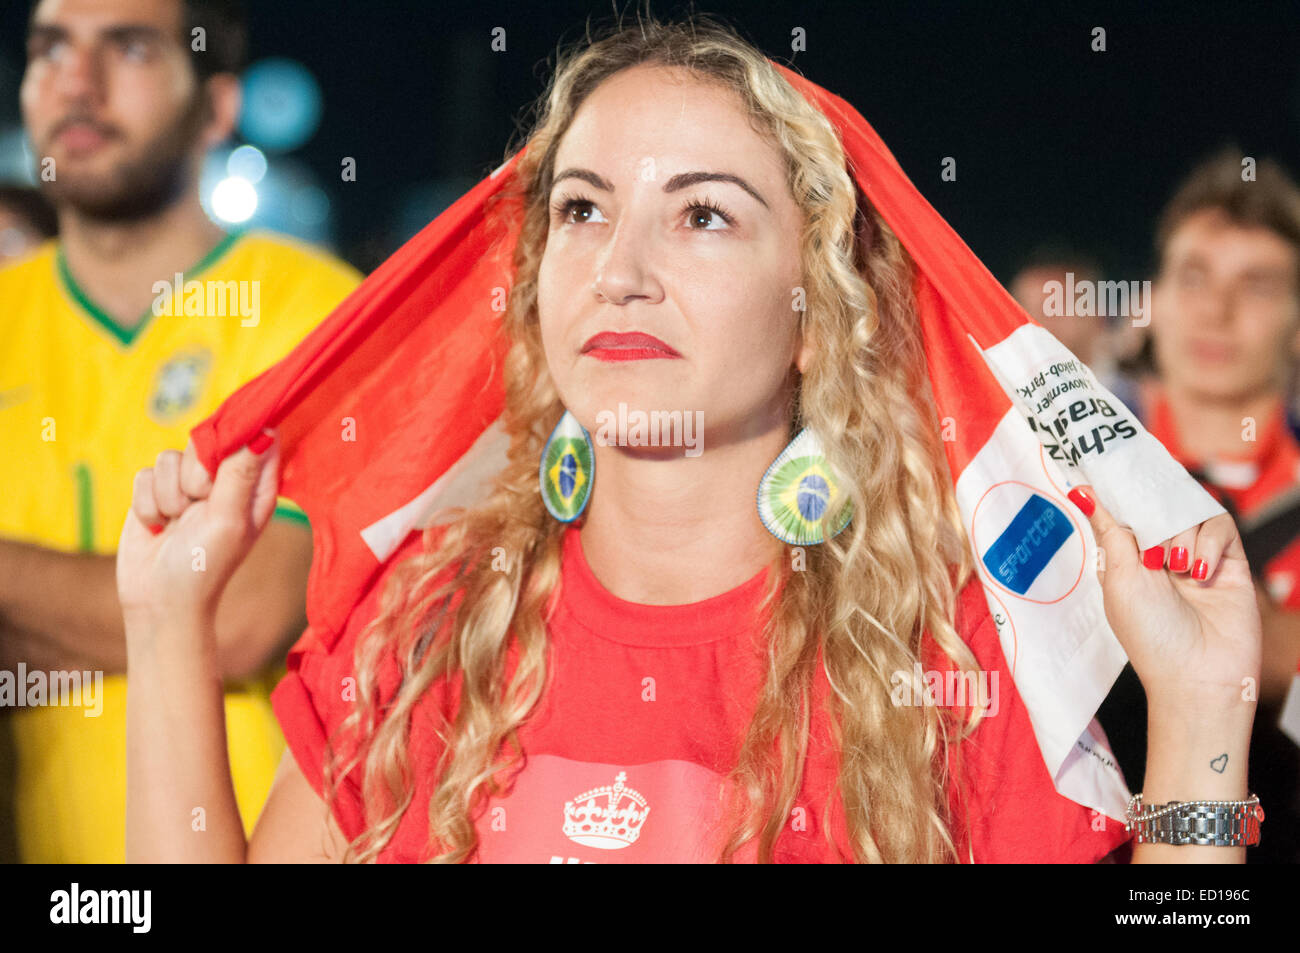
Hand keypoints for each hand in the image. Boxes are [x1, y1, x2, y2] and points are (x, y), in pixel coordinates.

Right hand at [117, 429, 279, 622]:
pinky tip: (159, 526)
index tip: (229, 440)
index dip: (245, 426)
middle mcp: (226, 480)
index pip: (260, 435)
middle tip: (198, 501)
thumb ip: (240, 472)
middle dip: (195, 470)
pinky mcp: (157, 491)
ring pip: (170, 456)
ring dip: (169, 493)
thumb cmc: (205, 565)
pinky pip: (145, 474)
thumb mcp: (229, 518)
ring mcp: (189, 484)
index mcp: (256, 485)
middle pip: (207, 438)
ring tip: (178, 521)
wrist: (159, 600)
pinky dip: (148, 502)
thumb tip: (265, 429)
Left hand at [1068, 485, 1261, 708]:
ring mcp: (1195, 556)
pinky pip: (1220, 526)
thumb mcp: (1118, 578)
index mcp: (1125, 559)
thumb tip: (1082, 492)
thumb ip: (1109, 531)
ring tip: (1175, 569)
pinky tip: (1200, 574)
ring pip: (1189, 512)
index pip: (1123, 511)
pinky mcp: (1228, 561)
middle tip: (1151, 544)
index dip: (1117, 493)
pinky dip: (1207, 544)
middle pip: (1158, 505)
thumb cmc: (1150, 635)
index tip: (1107, 470)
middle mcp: (1159, 555)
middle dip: (1152, 515)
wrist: (1198, 675)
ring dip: (1180, 536)